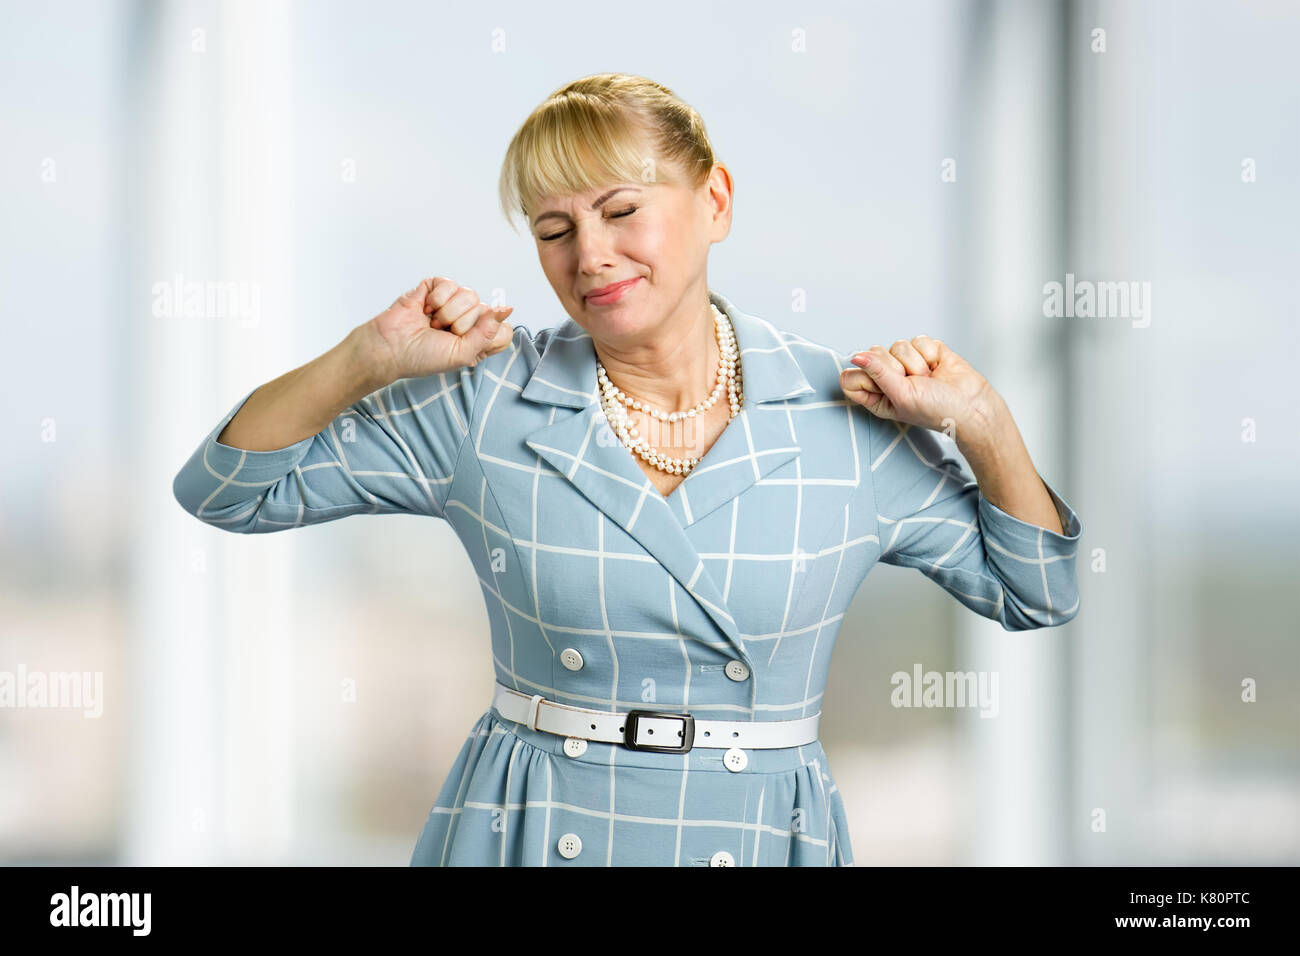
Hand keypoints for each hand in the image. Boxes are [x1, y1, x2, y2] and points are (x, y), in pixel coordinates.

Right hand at [355, 277, 514, 383]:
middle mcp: (469, 321)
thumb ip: (487, 334)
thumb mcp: (462, 355)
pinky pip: (450, 284)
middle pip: (486, 310)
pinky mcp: (436, 288)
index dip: (490, 333)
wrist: (390, 346)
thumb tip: (506, 310)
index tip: (470, 340)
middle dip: (461, 325)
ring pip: (470, 295)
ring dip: (447, 312)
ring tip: (432, 323)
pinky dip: (436, 298)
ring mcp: (453, 303)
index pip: (504, 330)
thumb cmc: (422, 357)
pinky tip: (425, 309)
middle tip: (443, 334)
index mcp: (478, 342)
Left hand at [839, 335, 996, 439]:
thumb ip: (877, 373)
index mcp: (876, 395)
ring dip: (916, 364)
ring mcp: (909, 362)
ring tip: (929, 379)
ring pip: (898, 345)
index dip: (863, 374)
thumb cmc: (937, 412)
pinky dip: (930, 353)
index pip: (851, 375)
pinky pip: (919, 340)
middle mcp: (889, 378)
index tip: (878, 383)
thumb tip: (855, 356)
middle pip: (873, 354)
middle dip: (895, 368)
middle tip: (913, 384)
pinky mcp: (927, 351)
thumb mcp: (901, 396)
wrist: (973, 406)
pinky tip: (938, 367)